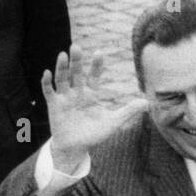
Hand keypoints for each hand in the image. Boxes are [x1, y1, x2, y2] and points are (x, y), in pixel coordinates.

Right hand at [43, 46, 145, 172]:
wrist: (75, 149)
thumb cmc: (93, 134)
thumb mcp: (113, 122)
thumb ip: (128, 111)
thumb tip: (148, 103)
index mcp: (91, 93)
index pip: (93, 75)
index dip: (96, 65)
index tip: (99, 53)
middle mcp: (77, 92)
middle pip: (76, 73)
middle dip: (77, 61)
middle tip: (77, 47)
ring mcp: (65, 98)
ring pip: (62, 79)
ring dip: (62, 67)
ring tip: (63, 54)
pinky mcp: (54, 106)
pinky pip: (49, 92)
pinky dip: (47, 83)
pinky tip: (47, 73)